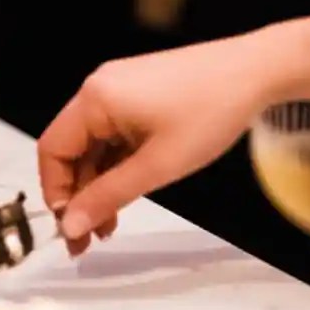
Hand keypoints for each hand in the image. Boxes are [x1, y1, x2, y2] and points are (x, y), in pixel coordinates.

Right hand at [37, 37, 272, 255]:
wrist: (258, 70)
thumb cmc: (210, 113)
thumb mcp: (158, 166)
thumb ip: (109, 197)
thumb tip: (70, 226)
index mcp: (94, 99)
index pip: (52, 150)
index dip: (56, 192)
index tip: (71, 228)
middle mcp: (98, 89)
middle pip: (71, 148)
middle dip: (78, 194)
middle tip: (89, 238)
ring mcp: (118, 88)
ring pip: (94, 144)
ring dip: (99, 183)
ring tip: (111, 225)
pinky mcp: (137, 92)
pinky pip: (113, 133)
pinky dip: (116, 164)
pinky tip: (128, 191)